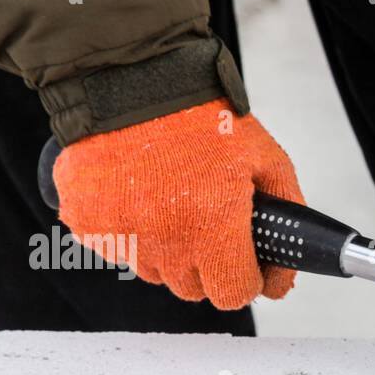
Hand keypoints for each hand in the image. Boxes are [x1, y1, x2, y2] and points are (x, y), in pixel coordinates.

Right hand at [53, 98, 302, 308]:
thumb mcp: (266, 159)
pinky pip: (118, 250)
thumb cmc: (201, 117)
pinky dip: (131, 232)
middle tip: (209, 221)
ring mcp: (123, 235)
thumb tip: (282, 274)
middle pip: (195, 289)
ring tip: (173, 201)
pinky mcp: (87, 224)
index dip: (245, 279)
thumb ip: (287, 214)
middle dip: (210, 265)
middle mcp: (167, 240)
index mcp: (213, 227)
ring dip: (170, 251)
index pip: (233, 295)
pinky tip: (140, 194)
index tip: (246, 264)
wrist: (132, 79)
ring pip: (157, 273)